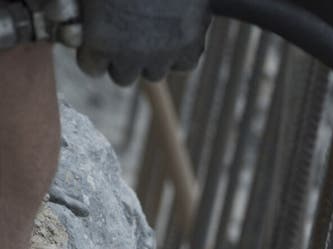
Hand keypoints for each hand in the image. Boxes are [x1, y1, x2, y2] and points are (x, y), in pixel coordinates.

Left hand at [77, 0, 210, 85]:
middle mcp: (130, 57)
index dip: (93, 50)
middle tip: (124, 30)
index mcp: (100, 40)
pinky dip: (179, 51)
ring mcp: (162, 55)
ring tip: (150, 28)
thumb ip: (76, 6)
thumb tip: (60, 13)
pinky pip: (183, 63)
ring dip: (150, 57)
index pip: (91, 67)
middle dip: (120, 57)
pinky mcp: (190, 47)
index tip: (97, 34)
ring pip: (153, 73)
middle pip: (122, 76)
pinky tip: (174, 27)